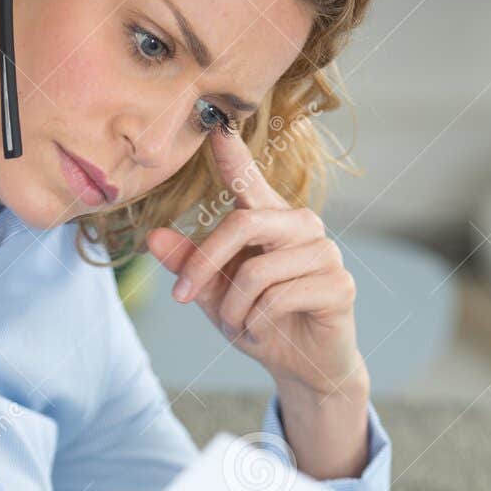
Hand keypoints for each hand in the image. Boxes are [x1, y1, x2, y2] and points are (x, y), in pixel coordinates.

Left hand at [145, 123, 366, 401]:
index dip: (232, 152)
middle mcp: (302, 225)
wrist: (303, 366)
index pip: (248, 179)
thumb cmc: (261, 321)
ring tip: (237, 326)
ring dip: (233, 309)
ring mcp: (325, 253)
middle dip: (204, 265)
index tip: (214, 124)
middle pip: (243, 224)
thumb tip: (152, 238)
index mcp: (271, 219)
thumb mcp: (216, 295)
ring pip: (258, 271)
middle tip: (182, 298)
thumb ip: (189, 266)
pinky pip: (279, 297)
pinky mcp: (338, 285)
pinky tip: (262, 332)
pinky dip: (257, 322)